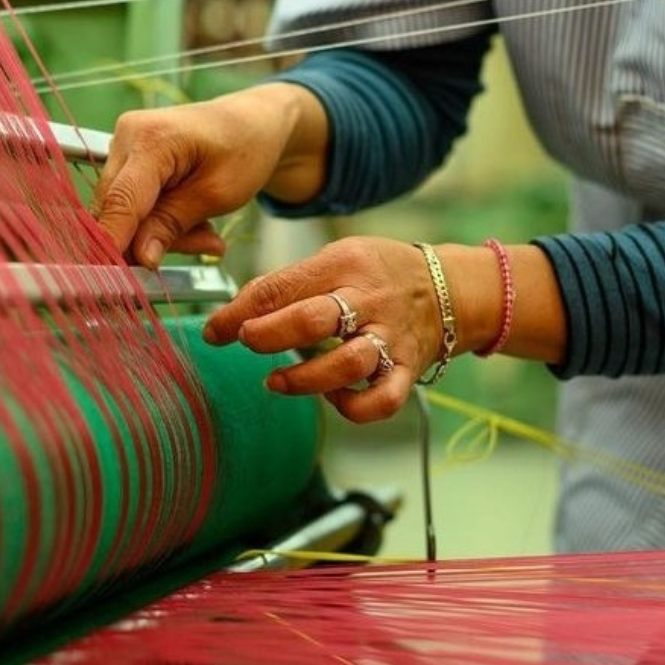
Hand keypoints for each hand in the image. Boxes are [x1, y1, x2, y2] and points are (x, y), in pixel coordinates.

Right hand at [92, 84, 330, 267]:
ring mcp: (122, 148)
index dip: (115, 243)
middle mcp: (126, 137)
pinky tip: (193, 219)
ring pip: (123, 215)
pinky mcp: (126, 163)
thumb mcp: (217, 193)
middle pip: (117, 212)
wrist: (252, 122)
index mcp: (150, 138)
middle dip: (153, 241)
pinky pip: (131, 208)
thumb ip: (173, 224)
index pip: (121, 201)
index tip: (117, 280)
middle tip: (206, 243)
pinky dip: (160, 224)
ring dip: (162, 234)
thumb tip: (140, 257)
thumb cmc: (245, 149)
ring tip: (207, 230)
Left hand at [203, 237, 440, 422]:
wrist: (449, 290)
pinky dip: (353, 407)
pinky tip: (333, 397)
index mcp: (346, 264)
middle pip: (313, 320)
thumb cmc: (379, 274)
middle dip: (268, 335)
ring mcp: (391, 338)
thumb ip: (290, 283)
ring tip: (276, 381)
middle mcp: (370, 300)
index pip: (282, 286)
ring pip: (347, 364)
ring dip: (303, 378)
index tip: (215, 329)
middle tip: (246, 342)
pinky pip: (382, 400)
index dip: (240, 311)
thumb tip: (237, 310)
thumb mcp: (336, 257)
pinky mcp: (406, 371)